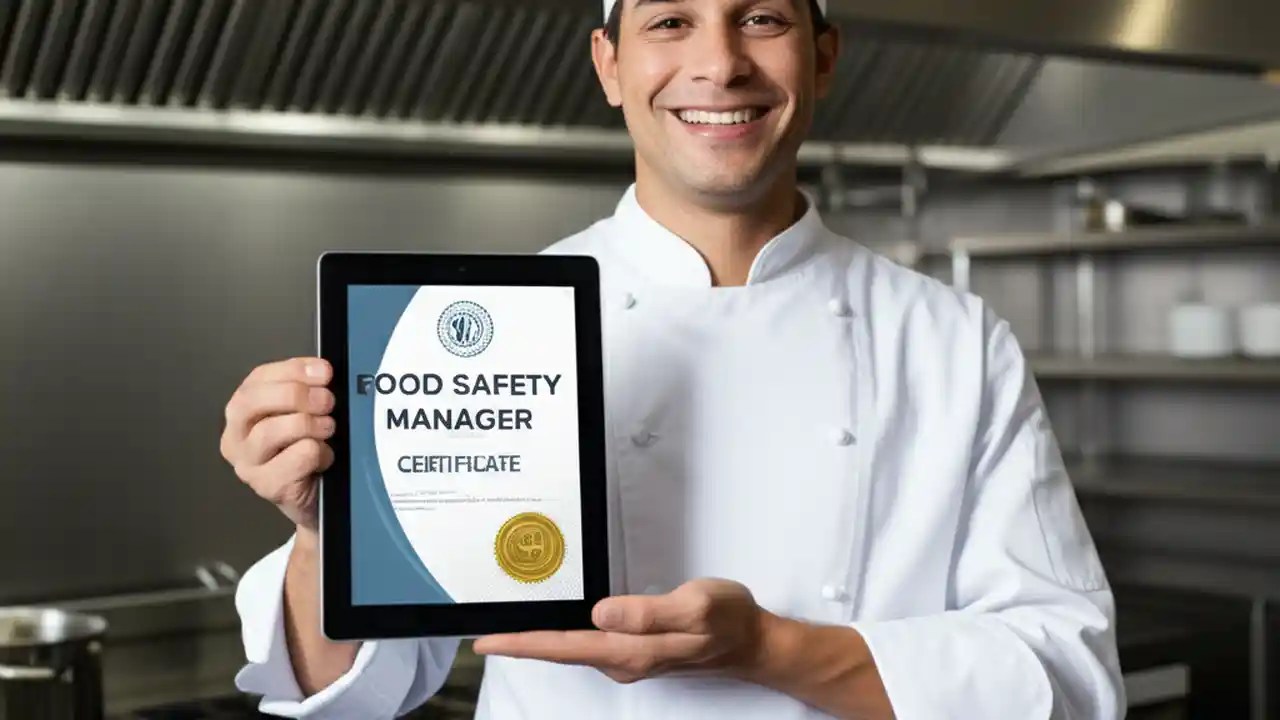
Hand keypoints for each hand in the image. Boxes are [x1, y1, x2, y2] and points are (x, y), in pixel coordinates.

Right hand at [220, 357, 336, 535]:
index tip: (323, 371)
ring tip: (327, 430)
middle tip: (327, 400)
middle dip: (296, 394)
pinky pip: (298, 456)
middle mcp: (236, 437)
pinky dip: (320, 452)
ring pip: (272, 429)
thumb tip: (322, 369)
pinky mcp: (267, 485)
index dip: (292, 370)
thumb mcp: (303, 413)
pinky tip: (324, 458)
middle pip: (253, 401)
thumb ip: (306, 389)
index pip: (258, 378)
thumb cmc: (308, 451)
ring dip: (310, 425)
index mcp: (242, 411)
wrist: (315, 498)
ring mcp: (247, 464)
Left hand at [473, 579, 768, 683]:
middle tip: (484, 629)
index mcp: (630, 649)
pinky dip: (564, 633)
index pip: (563, 646)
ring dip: (540, 637)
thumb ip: (648, 612)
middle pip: (559, 649)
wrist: (754, 643)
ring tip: (508, 624)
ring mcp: (629, 657)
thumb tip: (601, 612)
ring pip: (572, 646)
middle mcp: (623, 658)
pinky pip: (589, 642)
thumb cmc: (729, 621)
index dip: (522, 643)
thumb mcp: (696, 606)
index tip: (486, 642)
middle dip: (520, 641)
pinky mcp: (637, 649)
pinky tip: (556, 621)